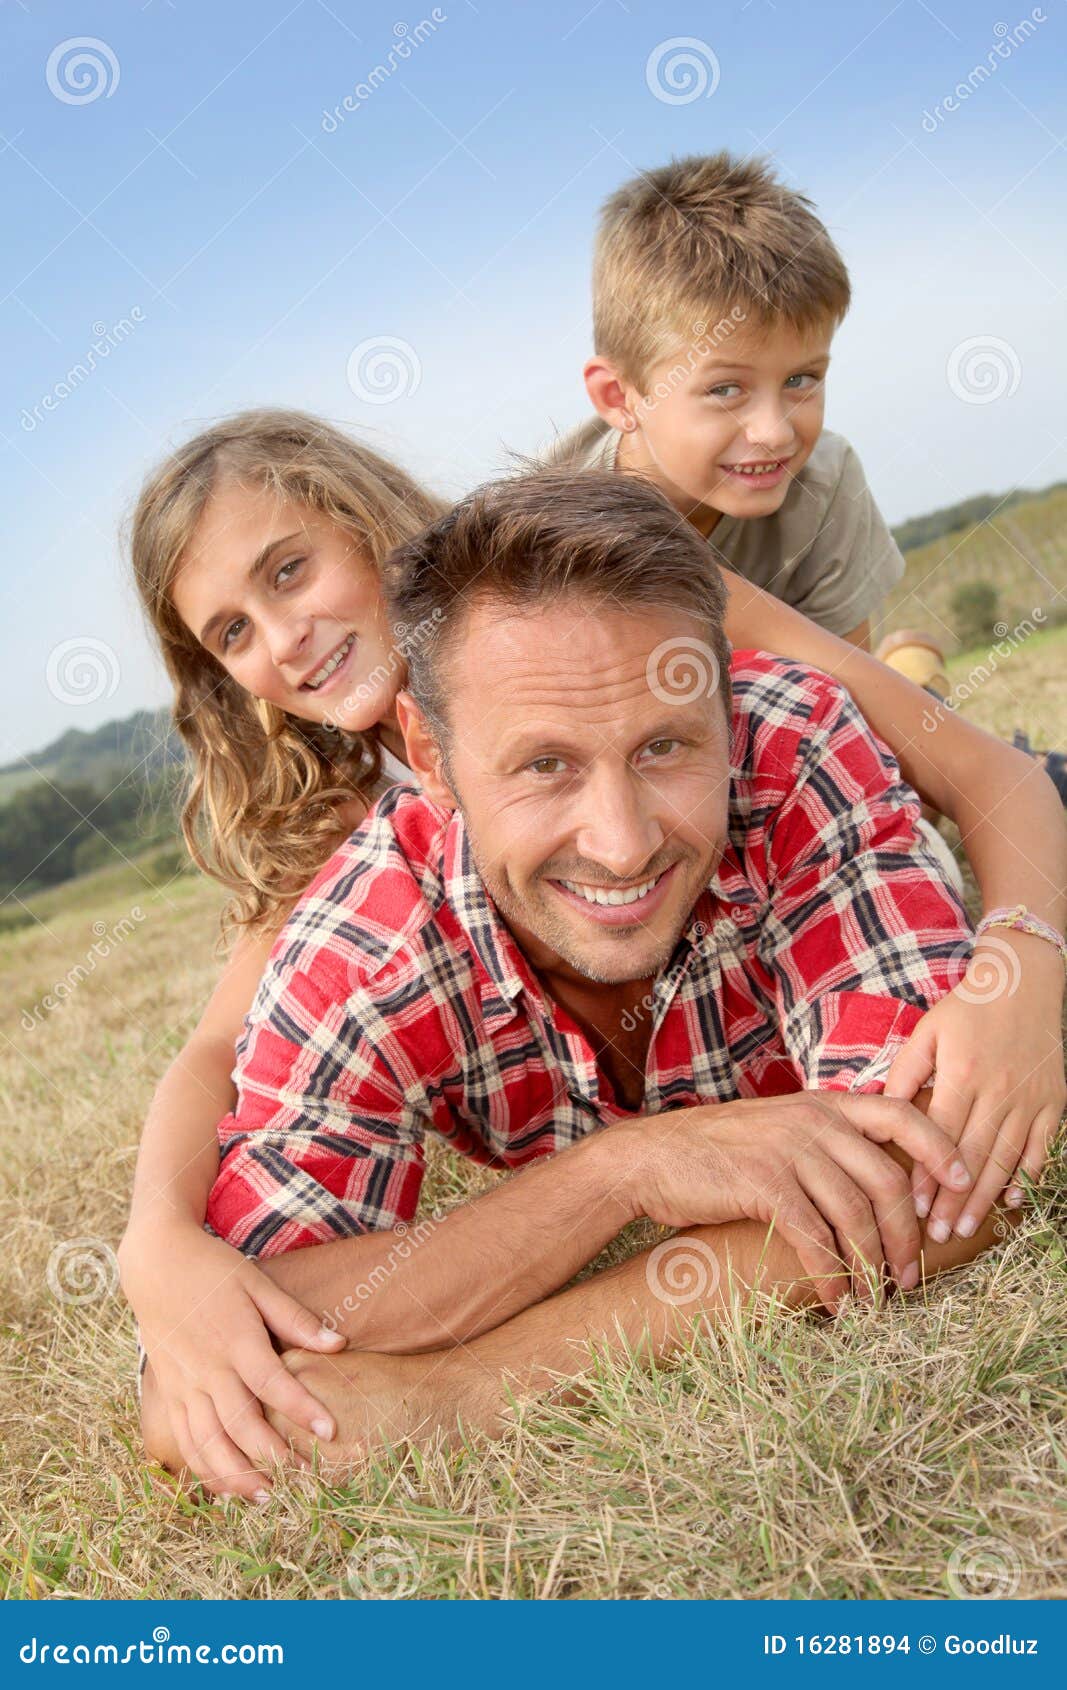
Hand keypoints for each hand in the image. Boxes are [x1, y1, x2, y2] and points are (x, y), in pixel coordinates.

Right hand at [119, 1221, 344, 1500]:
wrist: (154, 1263)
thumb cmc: (213, 1270)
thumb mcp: (257, 1282)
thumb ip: (295, 1318)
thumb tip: (339, 1344)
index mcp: (235, 1338)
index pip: (271, 1382)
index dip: (301, 1408)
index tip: (330, 1431)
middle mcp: (207, 1368)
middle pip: (239, 1423)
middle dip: (272, 1458)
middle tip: (305, 1483)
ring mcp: (183, 1384)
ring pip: (206, 1441)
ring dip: (235, 1475)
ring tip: (266, 1499)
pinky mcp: (167, 1393)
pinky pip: (183, 1439)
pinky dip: (202, 1467)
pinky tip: (225, 1486)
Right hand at [615, 1091, 972, 1309]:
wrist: (651, 1158)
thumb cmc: (715, 1152)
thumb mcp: (777, 1128)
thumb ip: (822, 1140)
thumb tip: (870, 1179)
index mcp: (823, 1104)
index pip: (901, 1114)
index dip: (940, 1148)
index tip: (962, 1184)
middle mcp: (813, 1120)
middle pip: (888, 1180)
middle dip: (908, 1236)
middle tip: (911, 1277)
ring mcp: (789, 1150)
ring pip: (856, 1215)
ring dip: (873, 1267)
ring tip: (876, 1301)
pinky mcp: (765, 1184)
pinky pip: (816, 1239)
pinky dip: (833, 1278)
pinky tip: (836, 1301)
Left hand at [885, 932, 1065, 1242]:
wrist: (1024, 983)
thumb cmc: (968, 1009)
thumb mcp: (927, 1032)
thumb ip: (905, 1074)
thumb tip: (882, 1114)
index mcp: (963, 1075)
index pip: (941, 1137)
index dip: (927, 1175)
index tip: (912, 1207)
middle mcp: (999, 1091)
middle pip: (973, 1157)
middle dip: (954, 1200)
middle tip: (937, 1235)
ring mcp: (1030, 1099)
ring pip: (1006, 1158)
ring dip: (985, 1198)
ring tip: (966, 1228)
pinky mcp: (1054, 1102)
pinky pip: (1042, 1147)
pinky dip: (1028, 1176)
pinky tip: (1012, 1202)